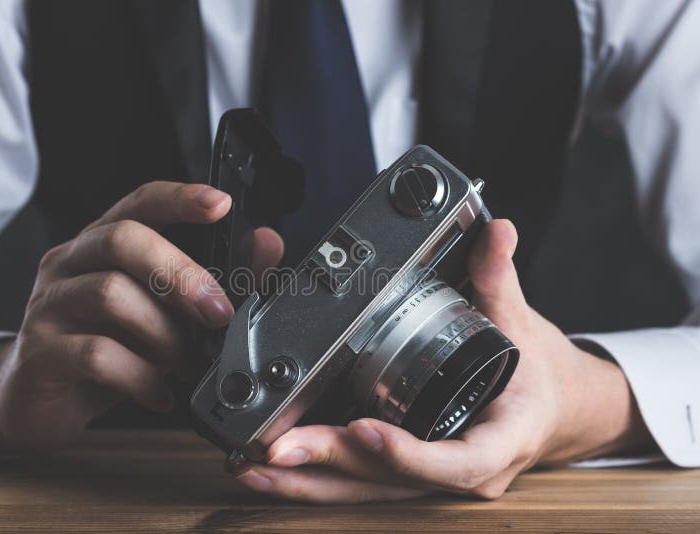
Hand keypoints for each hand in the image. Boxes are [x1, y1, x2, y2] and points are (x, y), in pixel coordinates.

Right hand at [0, 181, 282, 451]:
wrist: (34, 399)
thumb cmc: (105, 347)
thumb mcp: (162, 313)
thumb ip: (215, 277)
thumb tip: (268, 243)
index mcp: (101, 245)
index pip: (139, 202)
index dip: (180, 198)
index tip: (221, 203)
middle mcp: (70, 263)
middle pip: (123, 240)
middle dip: (181, 274)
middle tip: (217, 313)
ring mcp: (48, 304)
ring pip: (110, 293)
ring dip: (165, 332)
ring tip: (189, 363)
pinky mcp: (39, 351)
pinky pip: (95, 354)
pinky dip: (141, 377)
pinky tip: (161, 394)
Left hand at [233, 220, 653, 502]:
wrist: (550, 410)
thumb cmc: (536, 376)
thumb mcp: (522, 326)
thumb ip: (499, 280)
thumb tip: (497, 232)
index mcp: (498, 439)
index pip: (459, 463)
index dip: (411, 455)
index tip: (365, 430)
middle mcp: (461, 471)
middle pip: (391, 481)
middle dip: (330, 463)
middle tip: (274, 446)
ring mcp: (430, 478)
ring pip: (365, 490)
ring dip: (307, 480)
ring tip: (252, 462)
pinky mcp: (405, 473)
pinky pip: (359, 480)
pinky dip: (315, 473)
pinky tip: (269, 461)